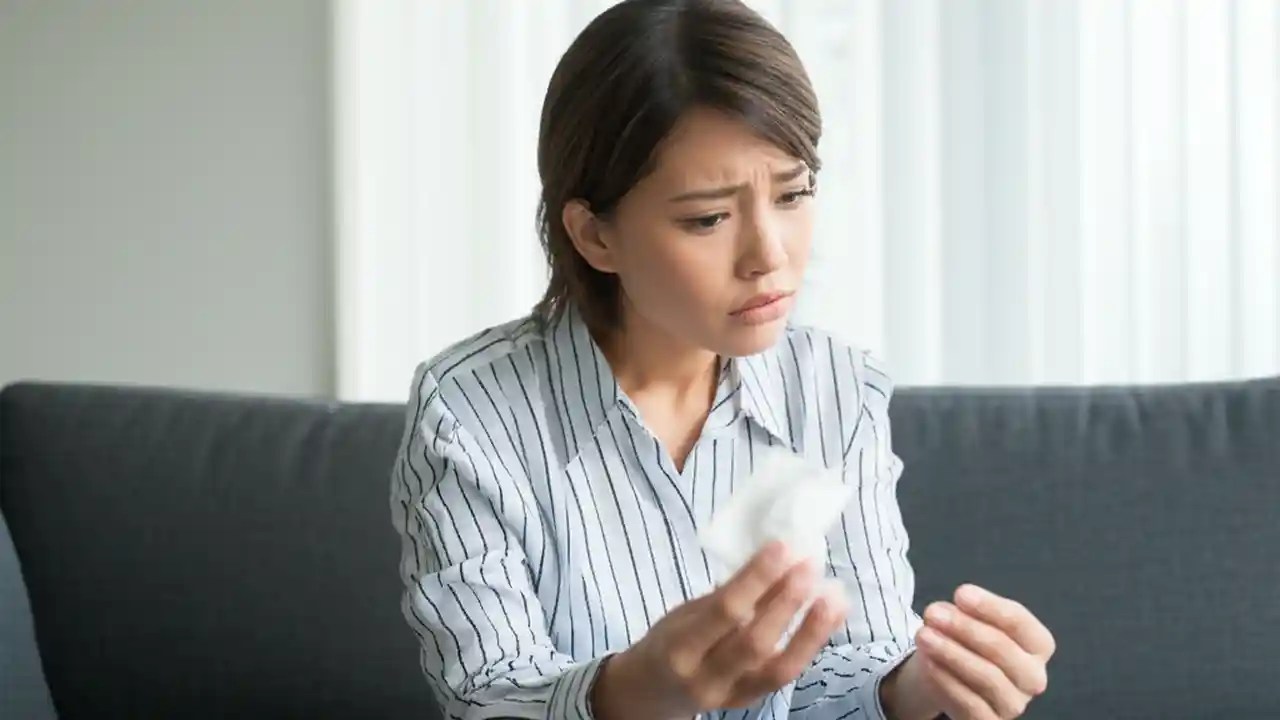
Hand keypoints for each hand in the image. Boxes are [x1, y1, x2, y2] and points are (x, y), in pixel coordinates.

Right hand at [592, 541, 847, 719]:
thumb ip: (726, 595)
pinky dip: (812, 642)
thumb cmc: (670, 641)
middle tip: (810, 564)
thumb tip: (773, 560)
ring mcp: (733, 696)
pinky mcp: (753, 702)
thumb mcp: (685, 614)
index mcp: (680, 649)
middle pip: (754, 642)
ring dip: (812, 627)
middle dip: (787, 601)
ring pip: (779, 667)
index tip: (782, 546)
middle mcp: (706, 679)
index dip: (756, 578)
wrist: (654, 693)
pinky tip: (831, 616)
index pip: (724, 611)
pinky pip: (787, 674)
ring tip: (834, 594)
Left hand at [901, 584, 1054, 719]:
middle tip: (933, 614)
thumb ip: (965, 611)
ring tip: (923, 635)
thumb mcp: (970, 620)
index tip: (960, 593)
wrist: (948, 676)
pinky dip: (947, 680)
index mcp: (1038, 645)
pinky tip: (928, 662)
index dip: (990, 607)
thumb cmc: (967, 641)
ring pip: (987, 677)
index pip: (1020, 623)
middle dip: (965, 628)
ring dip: (951, 653)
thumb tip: (947, 609)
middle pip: (1003, 649)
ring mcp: (1014, 703)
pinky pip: (971, 703)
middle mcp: (1033, 677)